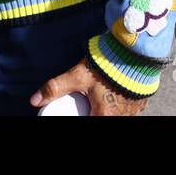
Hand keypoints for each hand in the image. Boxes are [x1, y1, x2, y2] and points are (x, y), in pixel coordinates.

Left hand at [31, 60, 148, 115]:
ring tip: (98, 104)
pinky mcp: (141, 103)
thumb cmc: (107, 65)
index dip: (82, 117)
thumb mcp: (77, 76)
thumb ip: (55, 88)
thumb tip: (34, 100)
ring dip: (108, 111)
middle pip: (103, 119)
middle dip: (94, 113)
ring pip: (117, 117)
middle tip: (87, 107)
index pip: (89, 123)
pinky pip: (129, 112)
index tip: (79, 113)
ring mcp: (134, 112)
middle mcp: (122, 118)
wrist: (134, 51)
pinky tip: (114, 99)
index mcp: (105, 117)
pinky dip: (120, 108)